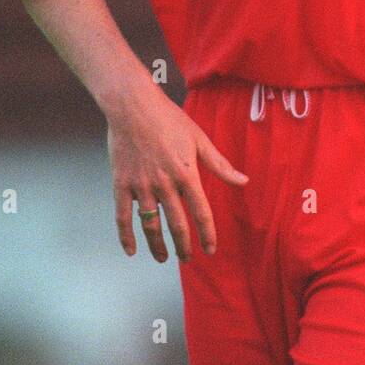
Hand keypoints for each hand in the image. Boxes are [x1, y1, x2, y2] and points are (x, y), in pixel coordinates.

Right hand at [106, 83, 247, 263]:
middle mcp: (165, 184)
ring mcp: (141, 186)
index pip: (201, 212)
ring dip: (157, 246)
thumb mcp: (199, 138)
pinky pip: (123, 216)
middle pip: (177, 224)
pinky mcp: (122, 183)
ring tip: (163, 257)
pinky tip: (131, 250)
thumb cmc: (168, 118)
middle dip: (183, 245)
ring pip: (150, 225)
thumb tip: (243, 180)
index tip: (210, 249)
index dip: (207, 234)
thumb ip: (220, 164)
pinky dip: (126, 236)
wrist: (132, 106)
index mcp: (187, 173)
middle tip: (187, 258)